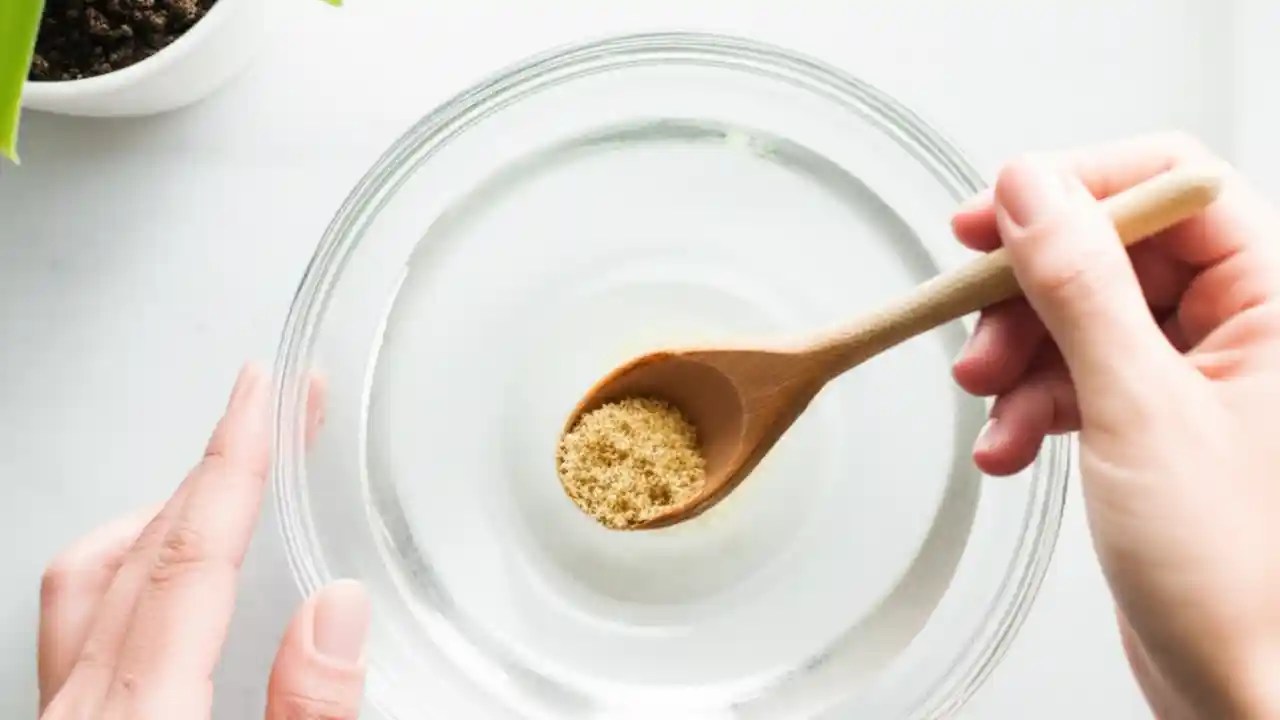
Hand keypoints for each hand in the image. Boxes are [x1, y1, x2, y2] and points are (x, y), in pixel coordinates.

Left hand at [37, 365, 369, 718]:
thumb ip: (307, 708)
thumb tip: (338, 609)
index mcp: (141, 712)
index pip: (191, 554)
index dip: (235, 461)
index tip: (265, 394)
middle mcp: (85, 705)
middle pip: (146, 544)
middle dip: (220, 464)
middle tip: (280, 413)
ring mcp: (66, 716)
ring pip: (94, 571)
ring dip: (165, 511)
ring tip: (229, 482)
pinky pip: (80, 612)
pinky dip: (130, 562)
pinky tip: (174, 576)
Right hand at [951, 134, 1279, 718]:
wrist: (1234, 681)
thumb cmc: (1234, 571)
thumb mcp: (1138, 408)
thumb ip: (1078, 286)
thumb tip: (1029, 189)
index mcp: (1272, 300)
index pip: (1173, 186)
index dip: (1076, 188)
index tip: (994, 215)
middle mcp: (1239, 326)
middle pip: (1110, 252)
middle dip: (1028, 295)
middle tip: (975, 329)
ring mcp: (1192, 374)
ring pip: (1080, 316)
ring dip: (1019, 359)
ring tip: (990, 405)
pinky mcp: (1151, 419)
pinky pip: (1075, 376)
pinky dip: (1031, 406)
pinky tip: (1010, 448)